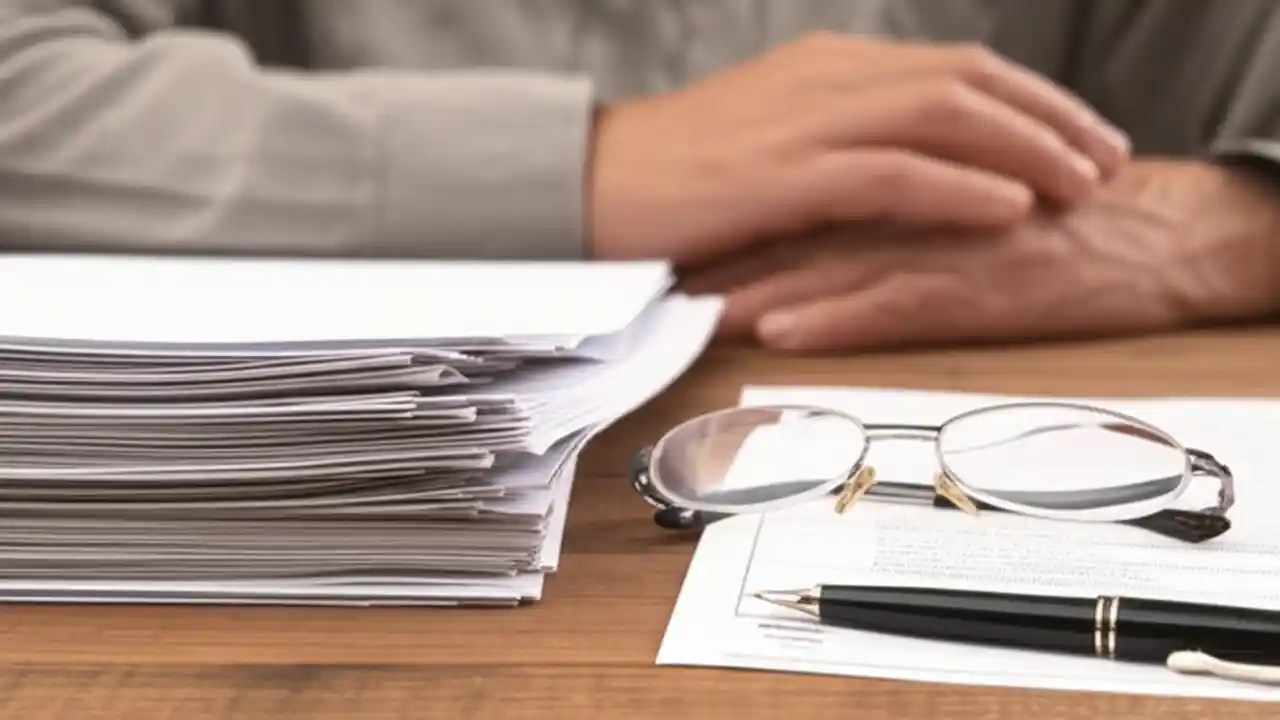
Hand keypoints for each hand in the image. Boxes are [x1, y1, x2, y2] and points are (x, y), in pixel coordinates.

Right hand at [587, 32, 1130, 263]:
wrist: (583, 187)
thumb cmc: (668, 178)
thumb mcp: (764, 143)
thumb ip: (833, 142)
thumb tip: (901, 167)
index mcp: (824, 69)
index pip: (950, 68)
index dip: (1027, 98)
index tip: (1077, 133)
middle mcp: (824, 79)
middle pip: (967, 80)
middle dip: (1051, 117)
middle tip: (1107, 157)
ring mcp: (804, 121)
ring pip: (946, 116)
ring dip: (1027, 149)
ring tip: (1083, 184)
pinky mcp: (782, 174)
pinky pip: (895, 172)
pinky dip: (961, 186)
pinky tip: (1010, 208)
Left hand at [680, 161, 1279, 351]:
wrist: (1135, 236)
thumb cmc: (1042, 218)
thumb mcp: (945, 197)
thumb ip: (881, 205)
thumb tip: (812, 236)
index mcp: (891, 178)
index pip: (792, 195)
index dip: (727, 217)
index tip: (669, 238)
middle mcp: (899, 206)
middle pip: (788, 229)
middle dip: (718, 256)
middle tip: (654, 278)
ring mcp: (928, 245)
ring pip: (822, 266)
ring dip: (752, 291)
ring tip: (689, 312)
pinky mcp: (964, 287)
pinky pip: (886, 303)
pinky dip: (831, 317)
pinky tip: (782, 330)